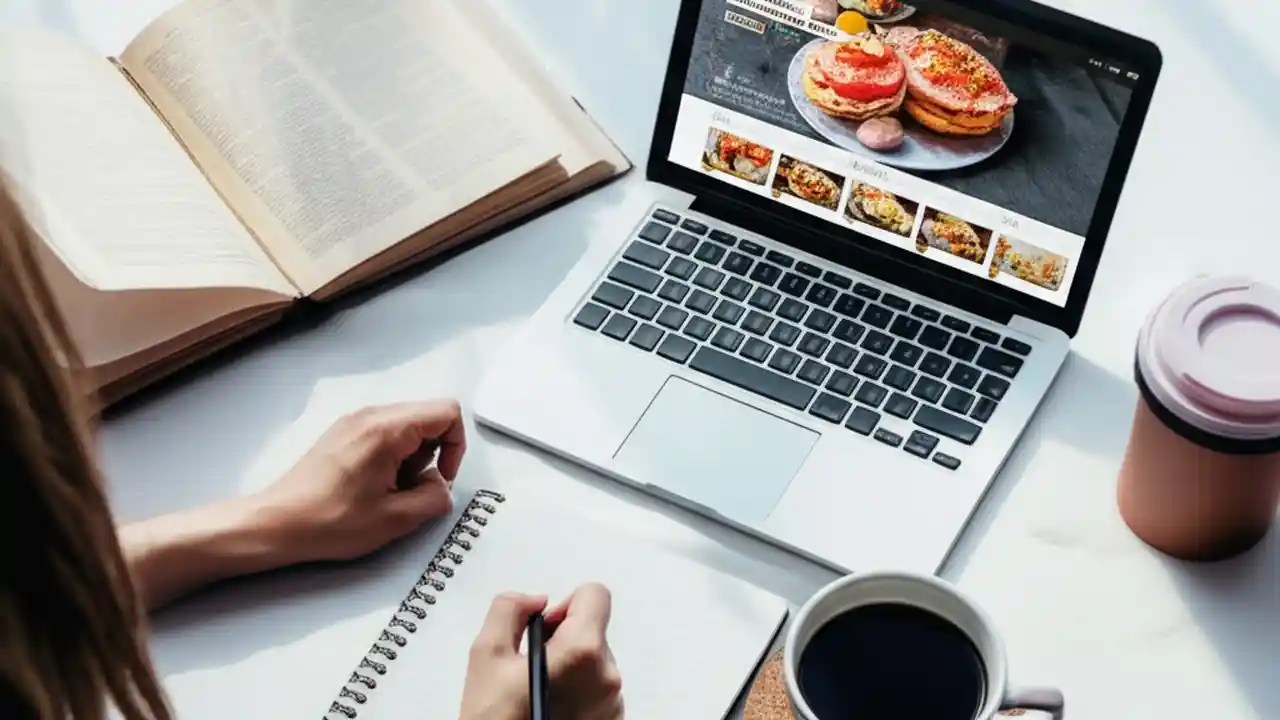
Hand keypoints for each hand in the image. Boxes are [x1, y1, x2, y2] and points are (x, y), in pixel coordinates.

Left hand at [257, 400, 465, 563]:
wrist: (278, 523)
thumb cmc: (328, 521)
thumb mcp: (395, 519)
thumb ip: (434, 498)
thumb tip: (441, 487)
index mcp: (386, 430)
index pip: (447, 412)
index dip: (457, 446)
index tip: (442, 476)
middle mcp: (370, 416)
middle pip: (427, 416)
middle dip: (432, 453)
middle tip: (411, 486)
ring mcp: (354, 421)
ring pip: (407, 426)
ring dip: (411, 456)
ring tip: (389, 488)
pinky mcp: (344, 432)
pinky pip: (385, 432)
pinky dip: (392, 455)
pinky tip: (374, 484)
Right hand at [459, 584, 622, 719]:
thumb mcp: (486, 654)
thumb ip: (510, 609)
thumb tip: (533, 600)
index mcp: (582, 652)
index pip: (596, 595)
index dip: (567, 603)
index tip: (548, 624)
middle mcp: (607, 677)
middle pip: (594, 630)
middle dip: (564, 638)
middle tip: (533, 664)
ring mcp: (613, 704)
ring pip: (596, 662)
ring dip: (571, 668)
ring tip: (540, 691)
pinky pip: (599, 690)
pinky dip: (579, 692)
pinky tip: (552, 707)